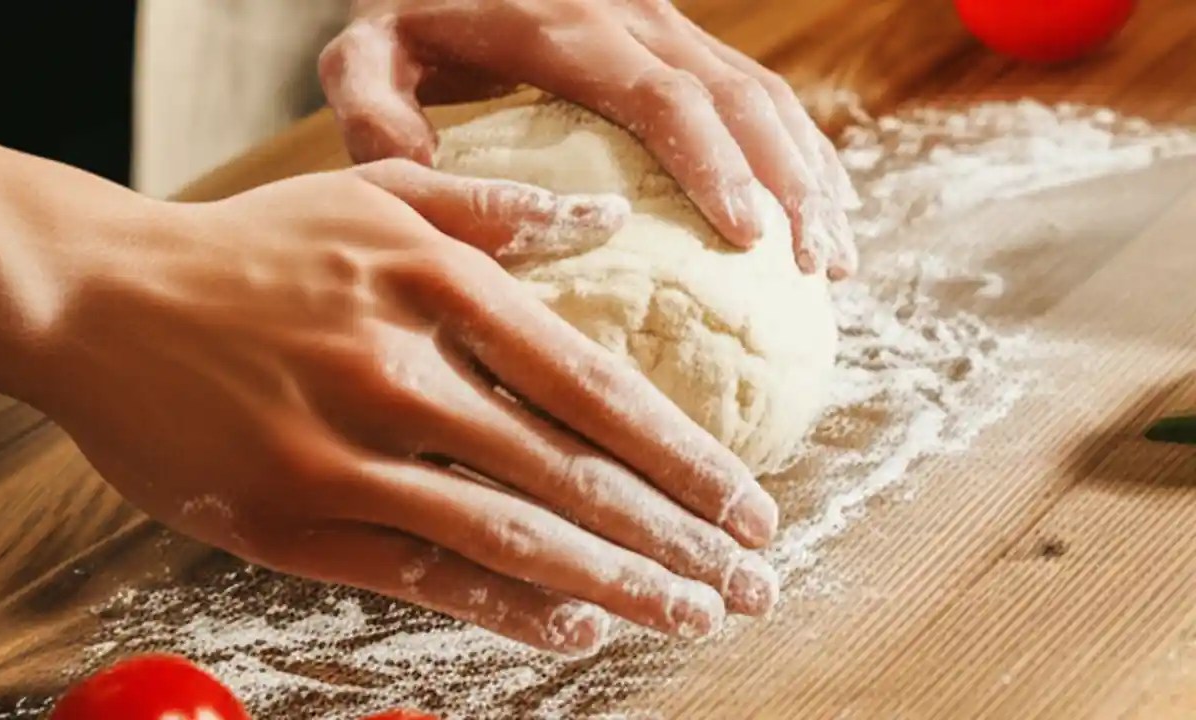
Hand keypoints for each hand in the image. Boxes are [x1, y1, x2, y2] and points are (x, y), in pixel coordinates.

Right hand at [43, 159, 779, 653]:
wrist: (96, 299)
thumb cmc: (249, 247)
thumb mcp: (370, 195)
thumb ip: (495, 208)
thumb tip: (604, 222)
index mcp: (433, 284)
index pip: (590, 386)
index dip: (681, 455)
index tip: (749, 500)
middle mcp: (398, 371)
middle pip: (569, 473)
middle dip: (676, 538)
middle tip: (751, 580)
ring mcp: (341, 453)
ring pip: (508, 533)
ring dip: (614, 584)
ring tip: (692, 615)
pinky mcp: (290, 519)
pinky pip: (417, 573)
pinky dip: (504, 604)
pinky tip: (574, 629)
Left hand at [319, 0, 858, 277]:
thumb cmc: (405, 14)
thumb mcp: (366, 55)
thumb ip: (375, 113)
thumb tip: (423, 187)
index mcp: (567, 28)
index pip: (663, 98)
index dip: (714, 165)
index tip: (750, 239)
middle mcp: (633, 17)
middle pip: (737, 98)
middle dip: (790, 183)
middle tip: (818, 267)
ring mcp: (664, 22)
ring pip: (763, 94)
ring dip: (811, 172)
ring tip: (834, 257)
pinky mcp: (678, 38)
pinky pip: (755, 89)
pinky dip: (799, 149)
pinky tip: (826, 202)